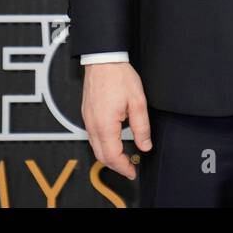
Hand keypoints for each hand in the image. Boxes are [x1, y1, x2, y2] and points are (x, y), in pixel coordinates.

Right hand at [82, 62, 151, 178]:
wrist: (103, 60)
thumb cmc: (118, 77)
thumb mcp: (138, 102)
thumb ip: (141, 127)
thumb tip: (144, 145)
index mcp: (105, 125)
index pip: (113, 156)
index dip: (123, 167)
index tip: (132, 172)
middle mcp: (93, 125)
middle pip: (101, 156)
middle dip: (115, 166)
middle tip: (129, 168)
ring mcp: (87, 120)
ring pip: (95, 147)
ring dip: (108, 156)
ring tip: (123, 158)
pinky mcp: (87, 114)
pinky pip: (92, 137)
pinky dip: (102, 145)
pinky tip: (112, 143)